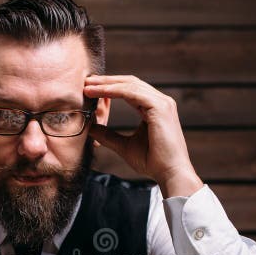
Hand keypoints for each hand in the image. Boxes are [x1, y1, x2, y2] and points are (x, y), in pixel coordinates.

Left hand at [84, 75, 202, 197]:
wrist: (169, 173)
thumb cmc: (152, 162)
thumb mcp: (124, 146)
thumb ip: (108, 135)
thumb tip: (90, 128)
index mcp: (154, 108)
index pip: (130, 90)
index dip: (110, 87)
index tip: (90, 89)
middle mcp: (160, 102)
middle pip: (130, 83)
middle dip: (107, 81)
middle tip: (86, 81)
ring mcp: (162, 102)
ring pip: (130, 85)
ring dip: (107, 84)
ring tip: (88, 86)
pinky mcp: (160, 107)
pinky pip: (132, 93)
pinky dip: (114, 91)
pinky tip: (99, 92)